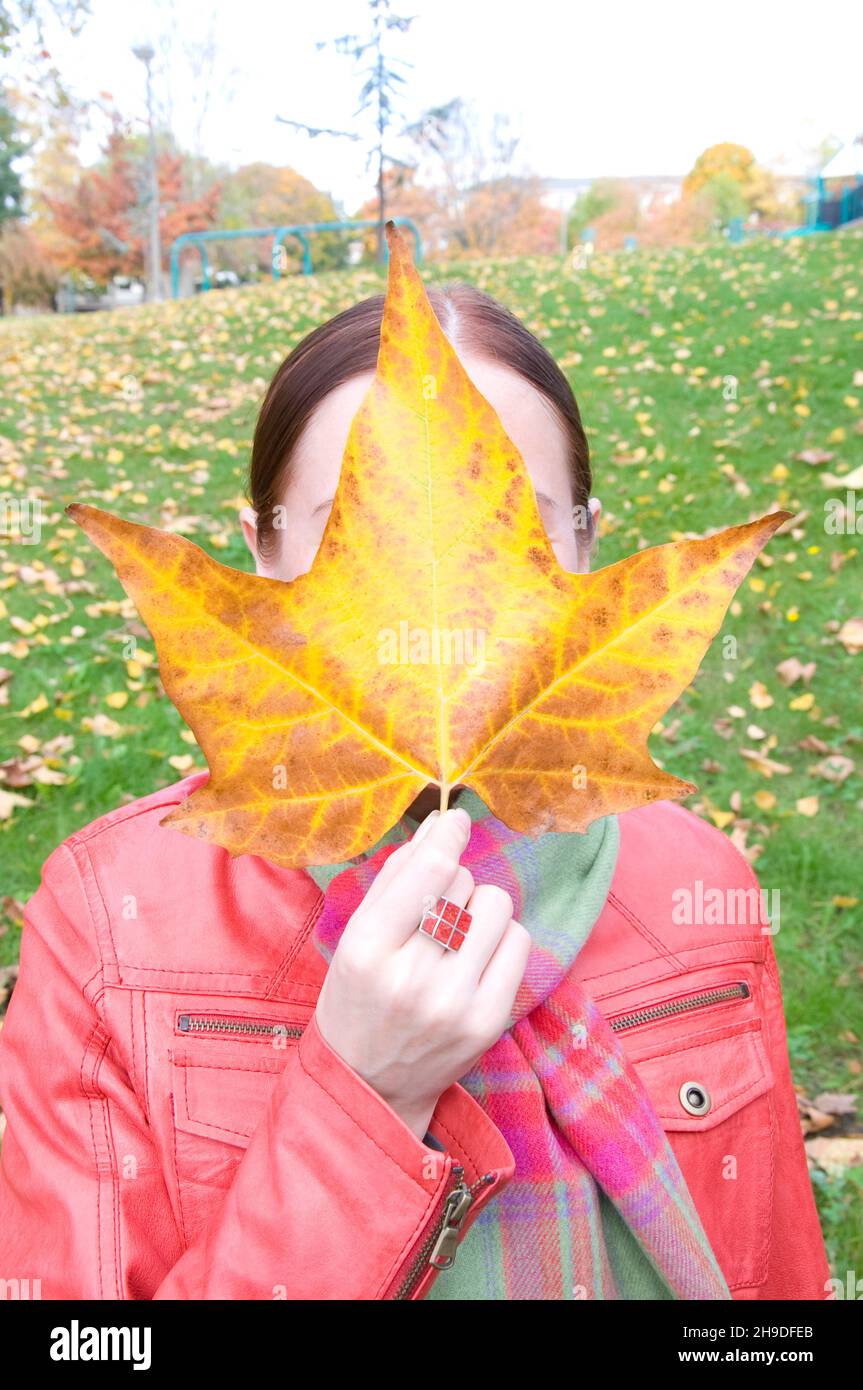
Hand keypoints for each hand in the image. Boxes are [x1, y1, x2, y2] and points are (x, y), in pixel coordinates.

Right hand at [314, 807, 530, 1140]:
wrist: (371, 1087)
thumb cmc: (359, 998)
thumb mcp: (355, 937)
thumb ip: (395, 878)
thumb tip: (443, 823)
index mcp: (367, 948)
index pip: (428, 869)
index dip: (449, 834)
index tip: (456, 821)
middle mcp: (411, 976)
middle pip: (462, 882)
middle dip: (453, 884)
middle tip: (435, 912)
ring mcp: (454, 1002)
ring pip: (497, 906)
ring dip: (481, 909)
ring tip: (458, 937)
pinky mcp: (488, 1021)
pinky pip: (520, 943)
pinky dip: (503, 939)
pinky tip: (478, 958)